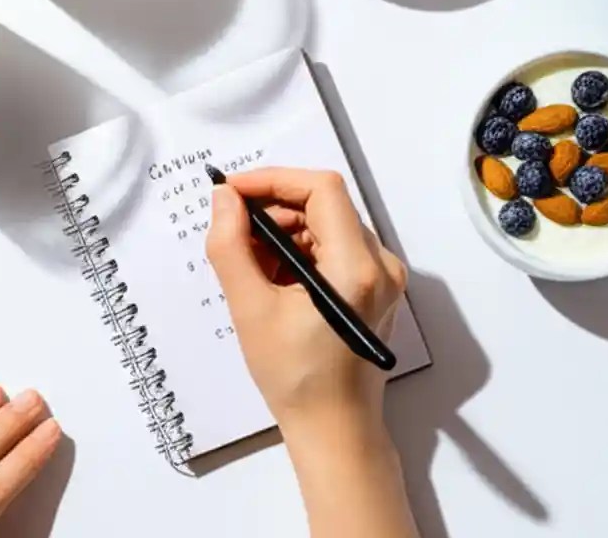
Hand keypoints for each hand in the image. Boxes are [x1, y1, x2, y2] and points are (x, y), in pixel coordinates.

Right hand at [205, 168, 406, 434]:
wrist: (334, 428)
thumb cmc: (296, 379)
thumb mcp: (250, 310)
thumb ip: (232, 247)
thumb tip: (224, 201)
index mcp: (357, 268)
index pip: (321, 189)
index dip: (273, 180)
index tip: (233, 193)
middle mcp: (381, 265)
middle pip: (325, 206)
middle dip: (275, 211)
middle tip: (234, 232)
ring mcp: (383, 277)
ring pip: (328, 226)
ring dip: (285, 233)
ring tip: (250, 263)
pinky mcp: (375, 289)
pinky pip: (336, 249)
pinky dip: (300, 253)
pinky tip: (272, 279)